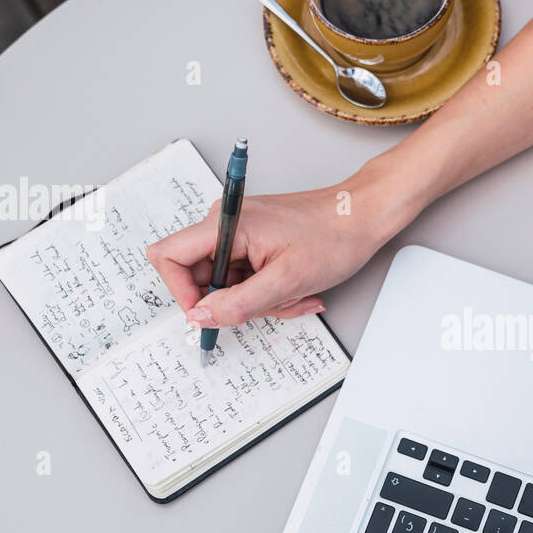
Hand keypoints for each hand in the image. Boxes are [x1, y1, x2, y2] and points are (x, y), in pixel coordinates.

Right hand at [147, 183, 393, 326]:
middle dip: (235, 302)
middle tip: (271, 305)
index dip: (181, 292)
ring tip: (295, 295)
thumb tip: (198, 316)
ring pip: (229, 282)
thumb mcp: (286, 281)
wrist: (364, 215)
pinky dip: (270, 291)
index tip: (208, 313)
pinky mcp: (256, 241)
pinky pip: (248, 276)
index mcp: (227, 225)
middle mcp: (227, 224)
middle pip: (202, 277)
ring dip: (260, 300)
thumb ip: (237, 303)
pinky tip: (298, 289)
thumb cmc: (334, 237)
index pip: (168, 257)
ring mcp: (241, 233)